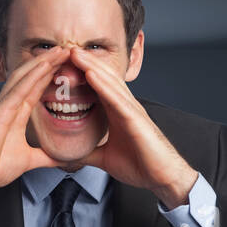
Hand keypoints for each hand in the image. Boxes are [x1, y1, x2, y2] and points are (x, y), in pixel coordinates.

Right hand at [0, 47, 69, 206]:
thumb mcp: (29, 160)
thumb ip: (45, 156)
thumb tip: (63, 158)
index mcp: (16, 114)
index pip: (36, 88)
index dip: (50, 75)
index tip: (67, 65)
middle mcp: (9, 106)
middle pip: (31, 77)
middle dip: (48, 62)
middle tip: (67, 49)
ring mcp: (3, 107)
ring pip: (24, 77)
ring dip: (42, 62)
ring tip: (59, 51)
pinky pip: (18, 90)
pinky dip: (32, 76)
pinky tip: (44, 66)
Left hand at [67, 46, 198, 207]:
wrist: (163, 178)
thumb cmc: (141, 165)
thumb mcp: (105, 159)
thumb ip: (89, 154)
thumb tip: (70, 158)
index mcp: (117, 114)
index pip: (97, 89)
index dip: (82, 75)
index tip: (63, 65)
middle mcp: (125, 107)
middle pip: (103, 79)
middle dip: (85, 63)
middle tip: (66, 48)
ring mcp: (132, 111)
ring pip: (109, 83)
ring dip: (92, 66)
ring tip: (74, 53)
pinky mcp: (136, 120)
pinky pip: (117, 99)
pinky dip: (103, 85)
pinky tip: (91, 74)